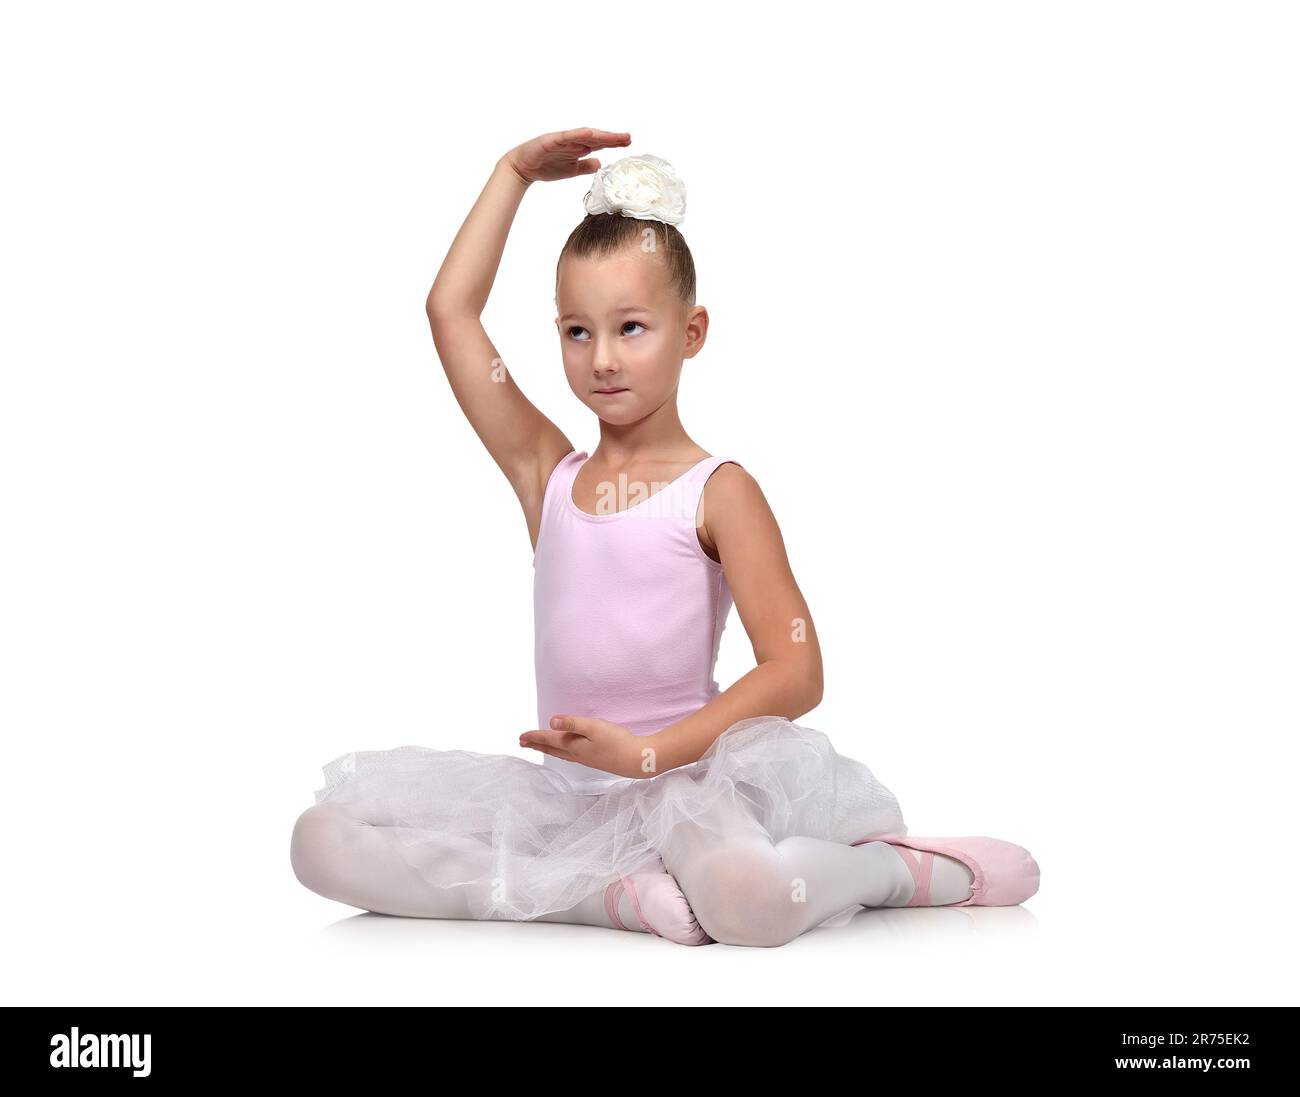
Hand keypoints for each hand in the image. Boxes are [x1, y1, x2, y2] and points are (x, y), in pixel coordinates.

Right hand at [502, 127, 630, 184]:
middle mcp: (572, 141)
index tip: (628, 142)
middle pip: (596, 138)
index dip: (613, 142)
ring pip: (584, 136)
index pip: (599, 143)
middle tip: (628, 138)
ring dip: (599, 135)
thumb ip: (585, 166)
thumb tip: (600, 164)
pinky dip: (577, 134)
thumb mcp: (571, 170)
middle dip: (611, 138)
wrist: (523, 168)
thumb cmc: (545, 166)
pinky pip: (566, 137)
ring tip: (613, 136)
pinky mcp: (550, 141)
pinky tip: (589, 134)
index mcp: (577, 148)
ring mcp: (562, 140)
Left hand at [519, 715, 647, 778]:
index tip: (520, 737)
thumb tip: (551, 722)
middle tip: (522, 743)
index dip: (534, 737)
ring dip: (547, 749)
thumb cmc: (617, 742)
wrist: (636, 760)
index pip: (549, 739)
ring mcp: (585, 758)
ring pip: (560, 753)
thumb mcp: (594, 727)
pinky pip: (570, 756)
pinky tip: (566, 752)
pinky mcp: (594, 760)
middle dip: (537, 745)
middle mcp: (576, 754)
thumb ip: (573, 723)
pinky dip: (561, 752)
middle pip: (552, 748)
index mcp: (573, 745)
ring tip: (539, 747)